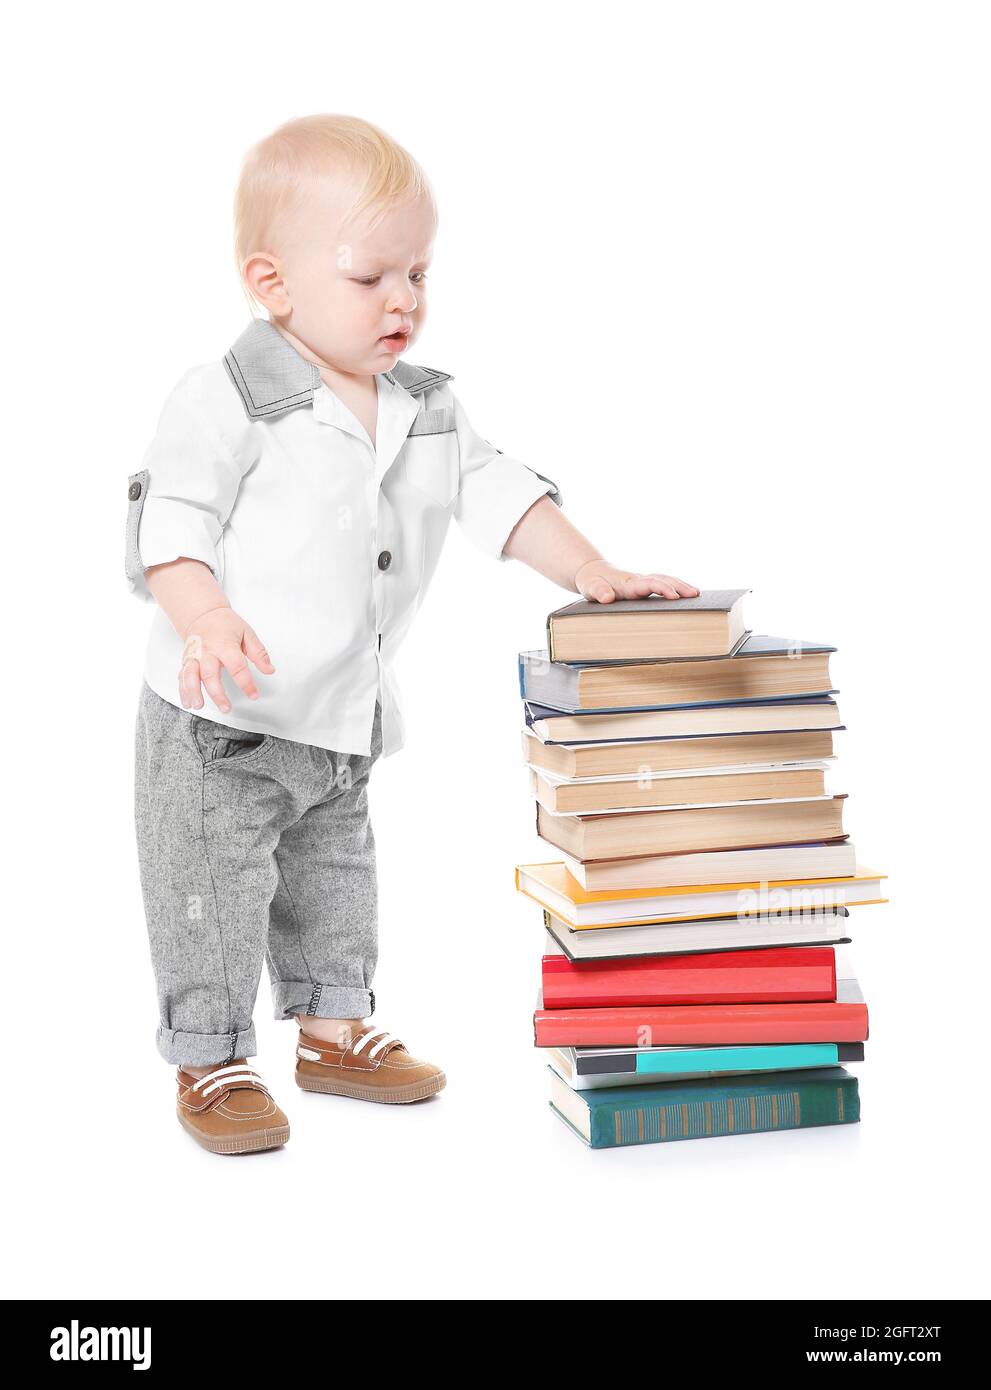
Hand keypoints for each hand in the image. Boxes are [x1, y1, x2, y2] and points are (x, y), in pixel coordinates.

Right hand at [178, 606, 275, 712]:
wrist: (203, 614)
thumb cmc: (226, 624)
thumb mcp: (247, 634)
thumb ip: (259, 653)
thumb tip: (270, 669)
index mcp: (225, 644)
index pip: (237, 667)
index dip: (246, 683)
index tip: (254, 695)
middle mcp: (207, 651)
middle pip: (210, 674)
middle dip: (217, 694)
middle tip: (226, 708)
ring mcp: (194, 656)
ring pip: (190, 676)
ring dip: (193, 692)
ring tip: (199, 706)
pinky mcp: (186, 660)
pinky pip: (182, 676)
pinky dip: (183, 690)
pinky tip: (187, 702)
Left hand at [573, 560, 699, 603]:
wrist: (592, 573)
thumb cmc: (592, 583)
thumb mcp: (590, 588)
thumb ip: (599, 592)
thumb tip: (608, 598)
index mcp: (628, 584)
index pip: (649, 584)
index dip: (662, 589)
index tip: (674, 596)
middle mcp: (638, 581)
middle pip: (662, 579)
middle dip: (679, 586)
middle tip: (695, 594)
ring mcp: (642, 582)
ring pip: (665, 580)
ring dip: (681, 585)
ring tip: (696, 593)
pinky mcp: (644, 586)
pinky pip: (662, 583)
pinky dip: (676, 586)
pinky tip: (686, 593)